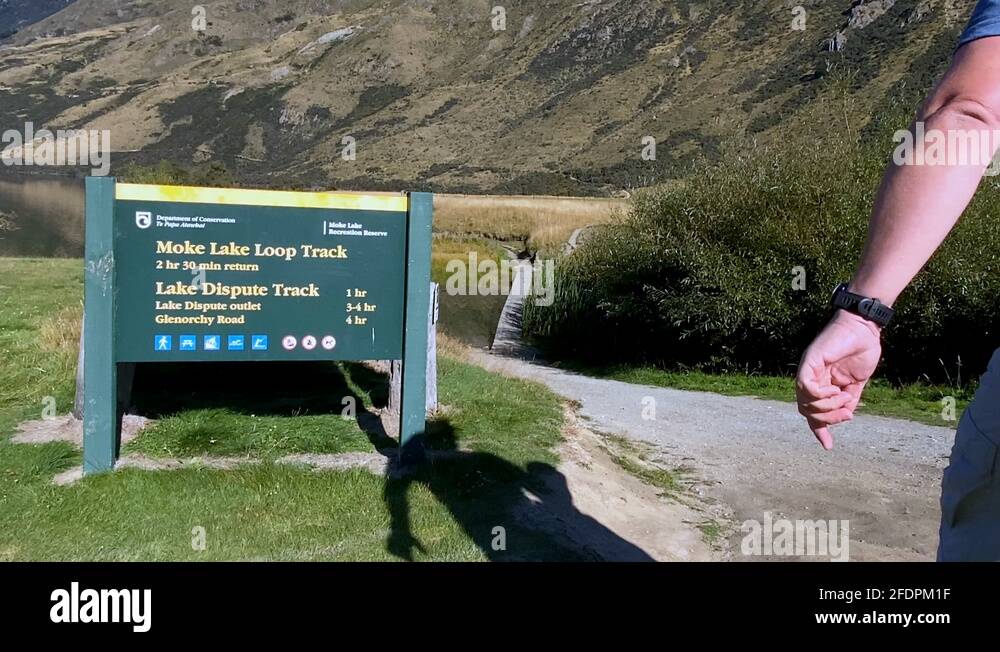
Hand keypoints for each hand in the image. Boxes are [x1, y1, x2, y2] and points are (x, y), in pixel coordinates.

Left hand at [795, 310, 882, 449]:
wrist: (864, 330)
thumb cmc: (861, 352)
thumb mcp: (855, 384)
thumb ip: (847, 401)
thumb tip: (844, 417)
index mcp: (822, 385)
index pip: (813, 412)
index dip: (819, 430)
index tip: (828, 446)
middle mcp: (811, 379)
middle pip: (808, 411)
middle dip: (829, 419)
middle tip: (848, 413)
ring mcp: (807, 370)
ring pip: (806, 402)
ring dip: (828, 407)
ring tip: (845, 398)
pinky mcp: (808, 362)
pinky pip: (806, 387)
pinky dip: (821, 395)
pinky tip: (836, 391)